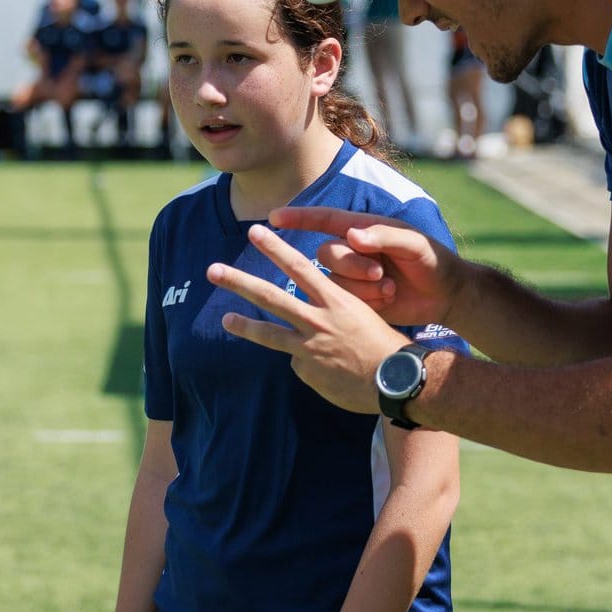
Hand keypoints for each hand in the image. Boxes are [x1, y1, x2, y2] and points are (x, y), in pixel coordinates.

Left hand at [210, 225, 410, 415]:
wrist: (398, 378)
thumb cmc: (387, 344)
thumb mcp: (364, 313)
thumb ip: (335, 311)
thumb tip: (316, 318)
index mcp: (335, 299)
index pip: (300, 266)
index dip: (275, 248)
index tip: (256, 232)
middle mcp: (317, 320)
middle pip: (271, 296)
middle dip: (239, 282)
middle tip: (214, 270)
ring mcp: (308, 347)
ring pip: (269, 334)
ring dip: (243, 325)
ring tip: (224, 319)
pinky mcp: (307, 371)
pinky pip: (299, 363)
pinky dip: (311, 365)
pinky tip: (331, 373)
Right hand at [270, 206, 465, 328]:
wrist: (447, 295)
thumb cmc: (434, 260)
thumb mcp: (414, 243)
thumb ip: (384, 235)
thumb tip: (352, 235)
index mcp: (363, 229)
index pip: (323, 219)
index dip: (297, 218)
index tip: (272, 218)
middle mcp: (352, 251)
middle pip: (326, 254)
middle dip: (351, 265)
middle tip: (380, 272)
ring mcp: (352, 277)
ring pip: (333, 280)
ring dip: (362, 286)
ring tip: (390, 288)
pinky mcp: (355, 300)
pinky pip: (343, 300)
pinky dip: (366, 300)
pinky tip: (388, 299)